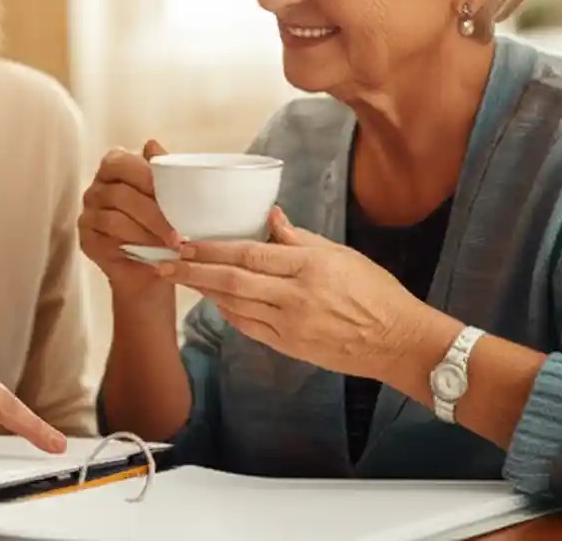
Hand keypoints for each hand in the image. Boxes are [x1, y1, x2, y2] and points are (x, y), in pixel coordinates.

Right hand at [78, 140, 182, 297]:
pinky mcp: (87, 240)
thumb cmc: (163, 224)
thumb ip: (162, 169)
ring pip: (115, 219)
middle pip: (120, 194)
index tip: (174, 193)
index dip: (146, 176)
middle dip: (154, 214)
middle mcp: (96, 189)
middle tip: (179, 232)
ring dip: (147, 233)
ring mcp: (88, 215)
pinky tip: (154, 255)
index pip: (121, 163)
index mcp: (113, 168)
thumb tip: (151, 144)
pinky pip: (108, 242)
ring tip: (172, 245)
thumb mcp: (170, 195)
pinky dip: (135, 248)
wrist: (155, 265)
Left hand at [157, 207, 428, 379]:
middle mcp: (296, 296)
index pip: (249, 253)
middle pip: (232, 280)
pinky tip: (212, 299)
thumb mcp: (341, 254)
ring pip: (234, 305)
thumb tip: (270, 216)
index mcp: (309, 266)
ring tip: (178, 277)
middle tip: (163, 262)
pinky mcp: (289, 346)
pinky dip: (227, 312)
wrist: (397, 341)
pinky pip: (248, 327)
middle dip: (193, 270)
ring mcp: (290, 325)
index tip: (185, 241)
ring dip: (203, 291)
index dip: (212, 247)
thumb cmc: (375, 292)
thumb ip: (300, 238)